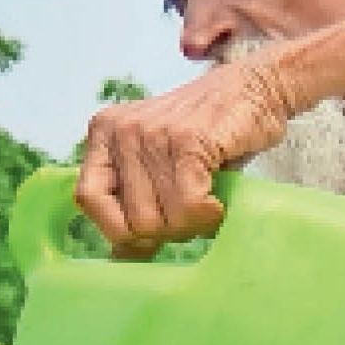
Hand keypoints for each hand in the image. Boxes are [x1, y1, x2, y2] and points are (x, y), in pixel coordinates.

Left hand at [76, 52, 298, 257]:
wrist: (257, 87)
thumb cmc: (211, 132)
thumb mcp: (161, 164)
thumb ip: (137, 202)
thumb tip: (121, 257)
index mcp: (105, 132)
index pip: (88, 198)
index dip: (118, 227)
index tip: (148, 235)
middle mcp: (122, 130)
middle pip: (131, 220)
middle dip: (167, 231)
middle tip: (191, 215)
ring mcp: (152, 133)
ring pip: (160, 220)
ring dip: (191, 225)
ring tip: (207, 204)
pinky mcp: (187, 140)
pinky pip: (188, 206)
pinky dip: (207, 215)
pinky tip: (217, 203)